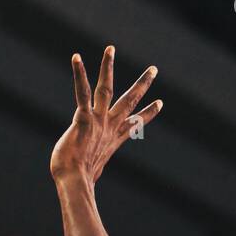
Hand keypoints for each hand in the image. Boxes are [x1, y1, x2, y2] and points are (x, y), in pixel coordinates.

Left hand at [51, 46, 161, 185]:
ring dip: (108, 67)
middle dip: (142, 85)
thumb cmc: (76, 181)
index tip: (160, 102)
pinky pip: (82, 92)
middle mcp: (109, 125)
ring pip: (106, 88)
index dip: (148, 113)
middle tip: (153, 69)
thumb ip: (90, 170)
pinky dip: (79, 74)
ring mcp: (98, 120)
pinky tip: (76, 58)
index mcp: (113, 138)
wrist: (74, 183)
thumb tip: (86, 187)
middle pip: (129, 101)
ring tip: (110, 48)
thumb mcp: (89, 172)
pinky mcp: (84, 118)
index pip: (135, 123)